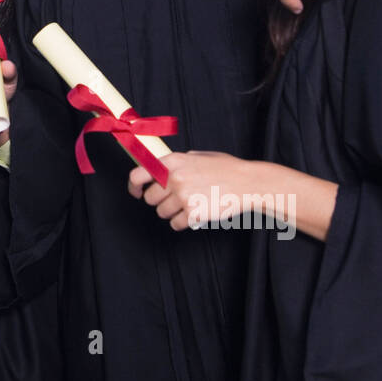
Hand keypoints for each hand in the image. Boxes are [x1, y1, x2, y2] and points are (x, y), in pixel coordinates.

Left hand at [128, 150, 254, 230]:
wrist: (248, 183)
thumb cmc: (226, 169)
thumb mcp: (198, 156)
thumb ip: (177, 162)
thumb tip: (158, 167)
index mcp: (173, 161)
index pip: (138, 174)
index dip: (133, 186)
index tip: (135, 192)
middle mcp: (175, 178)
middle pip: (149, 198)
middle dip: (159, 200)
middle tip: (174, 199)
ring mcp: (183, 196)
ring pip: (161, 213)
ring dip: (171, 212)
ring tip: (187, 206)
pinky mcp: (193, 213)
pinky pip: (175, 224)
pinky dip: (182, 223)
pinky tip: (193, 215)